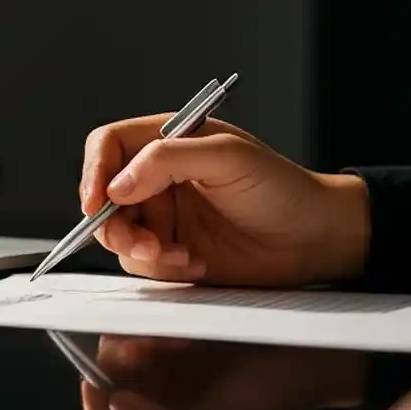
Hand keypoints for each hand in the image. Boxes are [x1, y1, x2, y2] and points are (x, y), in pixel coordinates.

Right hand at [80, 115, 370, 285]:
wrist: (316, 240)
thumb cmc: (283, 189)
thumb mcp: (229, 158)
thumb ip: (168, 159)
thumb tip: (117, 184)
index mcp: (168, 142)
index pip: (108, 146)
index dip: (94, 171)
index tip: (97, 201)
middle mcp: (157, 178)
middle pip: (103, 196)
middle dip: (114, 222)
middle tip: (141, 241)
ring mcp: (162, 216)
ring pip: (116, 233)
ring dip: (138, 249)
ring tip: (175, 254)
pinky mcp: (170, 251)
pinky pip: (140, 263)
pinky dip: (160, 267)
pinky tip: (193, 263)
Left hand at [82, 335, 367, 409]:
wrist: (313, 351)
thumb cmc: (270, 396)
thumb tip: (116, 403)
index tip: (111, 382)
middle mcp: (153, 399)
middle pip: (102, 383)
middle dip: (116, 365)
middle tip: (149, 347)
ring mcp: (160, 361)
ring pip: (115, 346)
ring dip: (133, 337)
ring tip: (171, 334)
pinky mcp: (170, 325)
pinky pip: (137, 319)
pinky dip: (148, 317)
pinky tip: (176, 318)